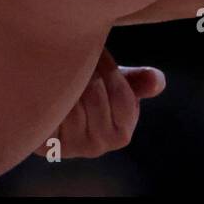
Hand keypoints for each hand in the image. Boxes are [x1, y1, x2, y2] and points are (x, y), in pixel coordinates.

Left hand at [34, 49, 165, 159]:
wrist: (52, 106)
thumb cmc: (90, 91)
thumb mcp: (116, 84)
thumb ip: (138, 82)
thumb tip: (157, 81)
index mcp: (121, 134)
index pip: (124, 98)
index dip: (111, 70)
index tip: (100, 55)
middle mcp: (97, 147)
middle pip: (96, 95)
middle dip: (88, 69)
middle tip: (79, 57)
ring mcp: (70, 147)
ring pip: (72, 100)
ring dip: (67, 77)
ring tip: (65, 67)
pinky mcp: (46, 143)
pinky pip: (51, 109)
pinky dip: (50, 92)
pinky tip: (51, 85)